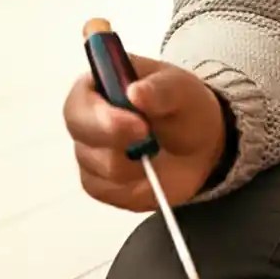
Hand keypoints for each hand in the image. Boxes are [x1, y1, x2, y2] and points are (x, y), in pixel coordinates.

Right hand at [63, 54, 227, 210]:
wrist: (199, 147)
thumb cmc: (182, 108)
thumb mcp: (181, 90)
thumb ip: (160, 89)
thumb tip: (135, 92)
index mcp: (97, 87)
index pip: (80, 103)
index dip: (103, 117)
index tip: (140, 126)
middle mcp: (86, 120)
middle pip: (81, 135)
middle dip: (117, 142)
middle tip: (153, 143)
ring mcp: (89, 154)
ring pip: (99, 168)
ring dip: (134, 165)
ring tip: (158, 152)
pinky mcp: (99, 184)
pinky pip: (109, 191)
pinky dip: (135, 187)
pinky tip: (152, 174)